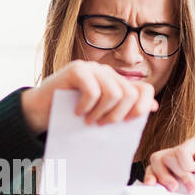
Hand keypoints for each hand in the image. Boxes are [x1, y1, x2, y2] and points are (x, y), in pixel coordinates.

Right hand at [20, 59, 158, 135]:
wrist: (40, 111)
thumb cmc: (71, 115)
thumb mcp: (101, 115)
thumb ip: (124, 110)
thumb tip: (154, 107)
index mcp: (116, 82)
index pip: (144, 89)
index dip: (142, 107)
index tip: (128, 122)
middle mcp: (107, 72)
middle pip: (130, 94)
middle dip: (119, 115)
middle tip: (102, 125)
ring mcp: (92, 68)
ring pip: (114, 92)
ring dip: (102, 113)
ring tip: (89, 121)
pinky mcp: (76, 69)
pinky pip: (93, 90)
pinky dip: (87, 106)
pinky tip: (78, 112)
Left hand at [141, 133, 194, 193]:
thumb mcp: (189, 192)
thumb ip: (174, 189)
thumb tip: (154, 192)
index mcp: (174, 168)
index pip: (153, 168)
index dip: (150, 176)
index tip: (151, 186)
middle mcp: (179, 155)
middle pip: (156, 159)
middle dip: (161, 175)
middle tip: (174, 189)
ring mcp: (189, 147)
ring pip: (168, 156)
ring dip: (180, 174)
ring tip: (193, 186)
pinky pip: (182, 151)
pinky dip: (187, 164)